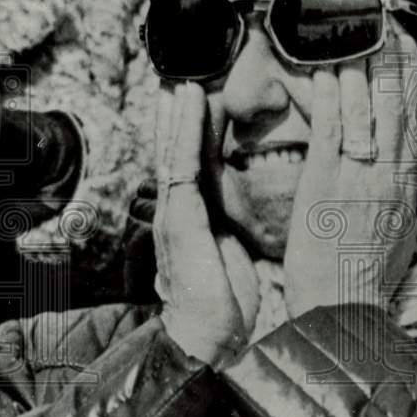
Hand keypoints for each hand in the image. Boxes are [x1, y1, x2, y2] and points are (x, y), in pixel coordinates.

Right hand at [153, 82, 259, 366]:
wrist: (209, 339)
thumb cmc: (227, 305)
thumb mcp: (232, 258)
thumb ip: (230, 230)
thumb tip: (241, 217)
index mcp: (193, 218)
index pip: (192, 165)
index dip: (195, 133)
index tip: (203, 103)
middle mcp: (179, 210)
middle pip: (177, 152)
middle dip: (178, 116)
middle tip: (181, 77)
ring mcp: (174, 212)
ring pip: (174, 150)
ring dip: (179, 113)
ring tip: (184, 79)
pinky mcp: (179, 218)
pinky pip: (181, 163)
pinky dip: (184, 130)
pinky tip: (189, 104)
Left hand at [283, 28, 416, 318]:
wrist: (345, 313)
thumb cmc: (365, 279)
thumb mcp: (396, 234)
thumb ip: (396, 198)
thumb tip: (398, 176)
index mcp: (403, 186)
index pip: (413, 119)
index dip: (410, 76)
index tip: (405, 42)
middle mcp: (388, 177)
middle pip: (395, 106)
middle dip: (390, 59)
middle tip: (381, 20)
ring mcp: (358, 181)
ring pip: (365, 114)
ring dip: (358, 69)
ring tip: (348, 32)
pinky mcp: (325, 191)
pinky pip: (330, 136)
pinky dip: (327, 101)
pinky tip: (320, 73)